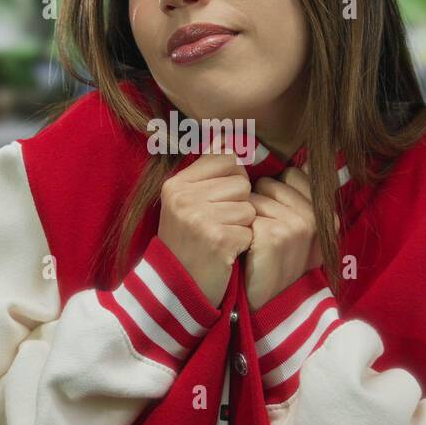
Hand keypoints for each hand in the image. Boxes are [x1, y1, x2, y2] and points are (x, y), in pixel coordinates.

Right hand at [157, 146, 255, 307]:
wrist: (175, 289)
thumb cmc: (188, 242)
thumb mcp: (186, 203)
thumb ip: (207, 171)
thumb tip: (228, 136)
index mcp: (176, 183)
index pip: (226, 157)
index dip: (233, 178)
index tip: (218, 200)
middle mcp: (184, 197)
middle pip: (241, 182)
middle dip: (239, 204)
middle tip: (218, 224)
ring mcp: (199, 217)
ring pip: (248, 207)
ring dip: (242, 226)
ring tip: (220, 238)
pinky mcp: (217, 238)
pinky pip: (250, 230)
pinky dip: (242, 245)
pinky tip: (223, 253)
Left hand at [243, 166, 336, 310]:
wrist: (267, 303)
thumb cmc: (275, 259)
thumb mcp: (296, 227)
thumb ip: (295, 194)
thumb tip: (283, 157)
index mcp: (325, 211)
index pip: (291, 173)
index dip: (274, 193)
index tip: (275, 218)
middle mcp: (316, 217)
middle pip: (269, 183)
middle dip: (259, 204)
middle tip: (265, 236)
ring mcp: (297, 226)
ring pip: (253, 198)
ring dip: (247, 218)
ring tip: (257, 244)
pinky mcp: (274, 236)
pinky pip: (245, 214)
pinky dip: (240, 230)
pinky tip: (249, 250)